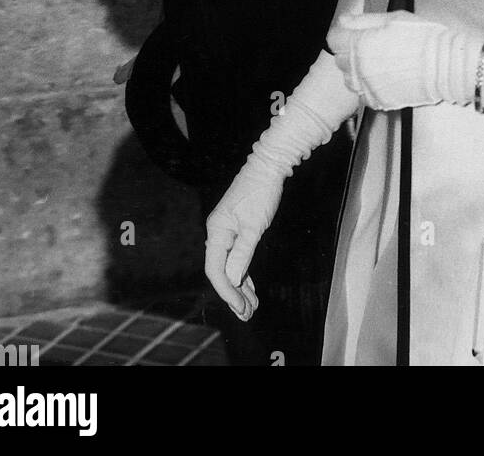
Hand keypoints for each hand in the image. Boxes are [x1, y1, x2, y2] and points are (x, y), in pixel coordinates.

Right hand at [204, 162, 284, 320]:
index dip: (227, 291)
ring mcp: (227, 232)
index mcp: (217, 232)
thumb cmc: (260, 193)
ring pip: (230, 266)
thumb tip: (232, 280)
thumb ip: (242, 254)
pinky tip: (250, 288)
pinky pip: (237, 257)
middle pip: (222, 271)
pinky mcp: (237, 230)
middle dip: (234, 295)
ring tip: (251, 308)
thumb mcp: (253, 227)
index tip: (240, 307)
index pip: (216, 270)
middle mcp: (218, 233)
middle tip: (247, 315)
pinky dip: (243, 273)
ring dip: (240, 287)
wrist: (268, 167)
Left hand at [328, 11, 473, 111]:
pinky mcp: (378, 101)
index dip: (343, 32)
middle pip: (340, 59)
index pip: (334, 38)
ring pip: (349, 79)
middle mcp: (359, 67)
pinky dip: (368, 87)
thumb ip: (363, 20)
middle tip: (369, 45)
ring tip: (376, 63)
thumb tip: (343, 20)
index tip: (354, 32)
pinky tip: (384, 78)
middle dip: (350, 50)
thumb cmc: (422, 37)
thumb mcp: (393, 18)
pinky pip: (363, 94)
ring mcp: (368, 87)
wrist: (445, 65)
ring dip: (356, 70)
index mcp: (361, 43)